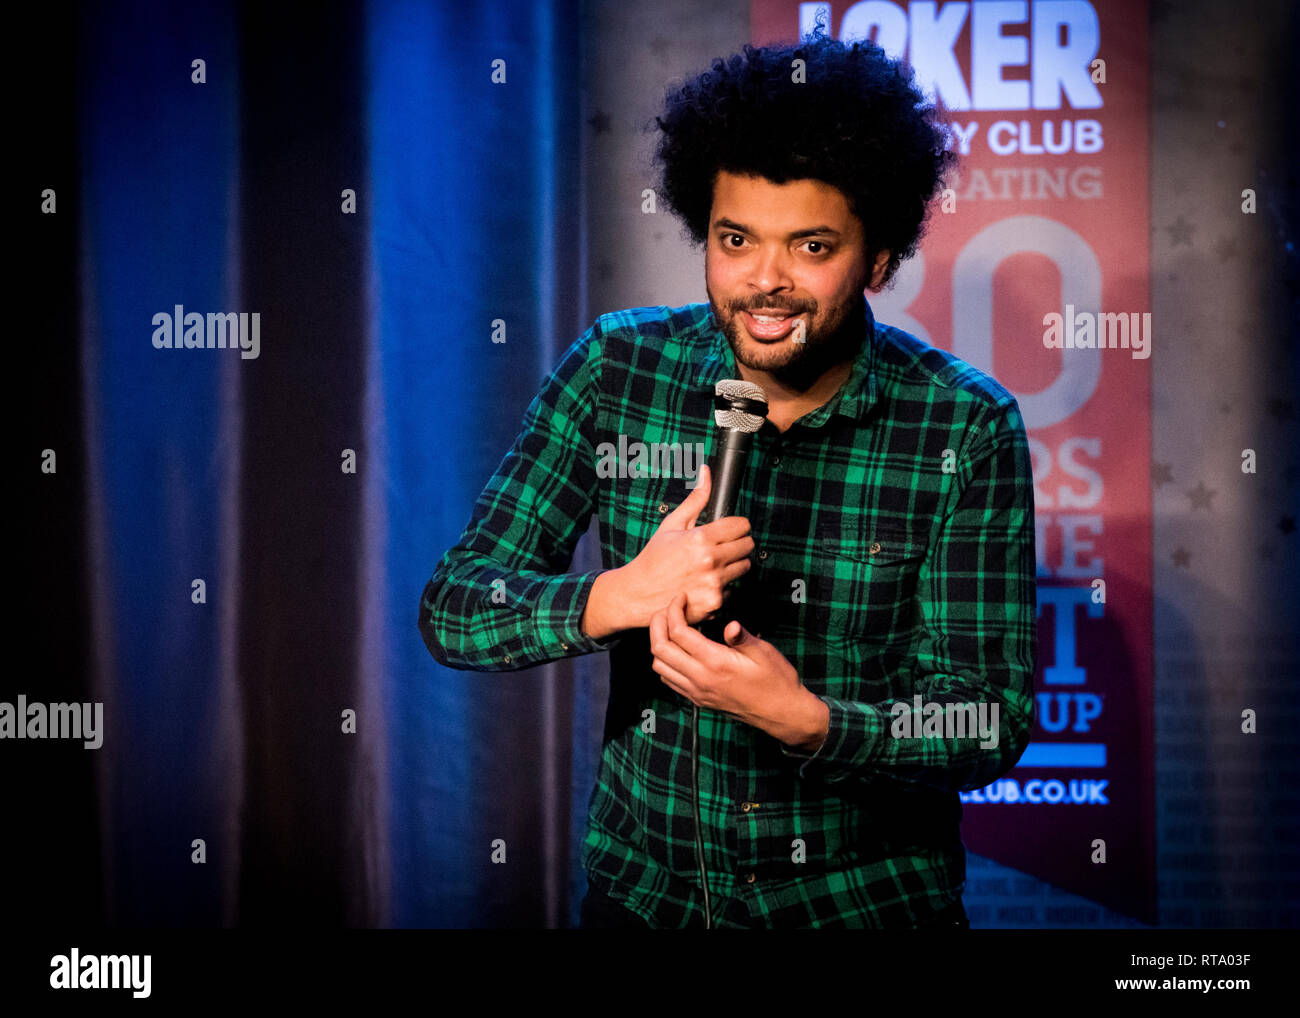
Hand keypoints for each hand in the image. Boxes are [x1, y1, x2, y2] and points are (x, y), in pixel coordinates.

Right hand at [587, 465, 753, 634]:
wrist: (638, 594)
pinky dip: (723, 586)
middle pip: (748, 546)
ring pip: (744, 568)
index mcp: (701, 538)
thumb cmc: (654, 558)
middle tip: (721, 547)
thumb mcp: (672, 525)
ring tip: (711, 566)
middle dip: (737, 543)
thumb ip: (695, 500)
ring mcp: (714, 584)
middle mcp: (711, 561)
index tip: (729, 530)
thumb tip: (706, 472)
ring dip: (733, 565)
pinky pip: (733, 589)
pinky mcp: (715, 603)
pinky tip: (704, 583)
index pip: (742, 526)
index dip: (737, 526)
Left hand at [648, 592, 828, 750]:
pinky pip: (669, 680)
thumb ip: (742, 638)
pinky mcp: (698, 700)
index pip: (678, 633)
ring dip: (659, 644)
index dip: (673, 610)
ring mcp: (697, 692)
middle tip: (667, 609)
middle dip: (657, 624)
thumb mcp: (764, 653)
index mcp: (715, 663)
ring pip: (659, 667)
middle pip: (659, 649)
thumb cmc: (776, 680)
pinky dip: (665, 662)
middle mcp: (700, 679)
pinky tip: (679, 650)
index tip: (681, 597)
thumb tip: (730, 624)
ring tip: (671, 627)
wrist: (781, 714)